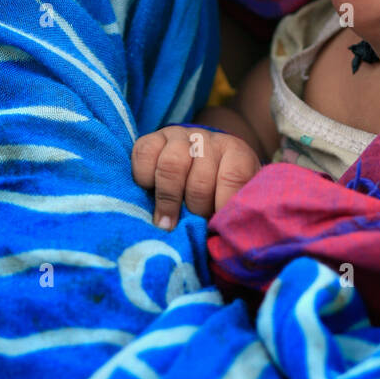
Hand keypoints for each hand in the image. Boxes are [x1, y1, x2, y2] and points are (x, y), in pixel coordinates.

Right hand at [131, 124, 261, 227]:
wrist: (193, 162)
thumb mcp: (232, 199)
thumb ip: (232, 215)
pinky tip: (150, 190)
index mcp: (235, 152)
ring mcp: (179, 135)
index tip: (217, 228)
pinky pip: (145, 154)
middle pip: (201, 179)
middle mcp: (207, 140)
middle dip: (196, 210)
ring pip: (172, 165)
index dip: (224, 206)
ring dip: (168, 200)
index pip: (235, 176)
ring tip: (167, 223)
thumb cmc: (215, 190)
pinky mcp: (152, 138)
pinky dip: (144, 177)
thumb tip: (225, 243)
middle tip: (193, 226)